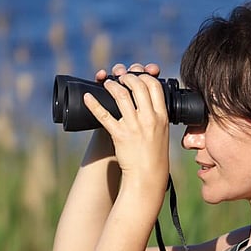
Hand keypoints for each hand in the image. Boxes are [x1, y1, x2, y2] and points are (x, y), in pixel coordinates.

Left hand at [84, 62, 168, 197]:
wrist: (147, 175)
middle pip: (137, 85)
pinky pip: (104, 115)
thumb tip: (148, 99)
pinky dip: (94, 104)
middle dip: (126, 76)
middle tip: (120, 77)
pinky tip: (88, 97)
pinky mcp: (119, 134)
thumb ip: (156, 114)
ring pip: (121, 95)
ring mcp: (134, 126)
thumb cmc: (154, 154)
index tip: (136, 75)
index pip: (154, 85)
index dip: (143, 76)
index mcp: (161, 116)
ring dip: (111, 85)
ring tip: (107, 83)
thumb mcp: (162, 131)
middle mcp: (149, 118)